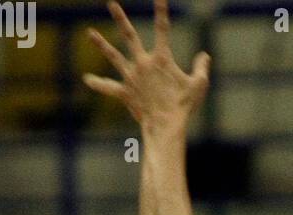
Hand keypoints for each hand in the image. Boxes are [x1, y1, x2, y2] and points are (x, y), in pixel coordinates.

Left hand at [83, 0, 209, 130]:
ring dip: (102, 44)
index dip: (161, 11)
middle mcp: (143, 63)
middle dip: (121, 18)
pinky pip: (110, 87)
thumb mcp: (199, 85)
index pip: (163, 29)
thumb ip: (201, 68)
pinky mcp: (125, 91)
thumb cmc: (184, 106)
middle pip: (130, 36)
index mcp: (162, 59)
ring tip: (90, 33)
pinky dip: (99, 84)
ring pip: (114, 56)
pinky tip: (87, 79)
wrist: (166, 125)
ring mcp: (132, 76)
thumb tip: (205, 56)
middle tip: (111, 3)